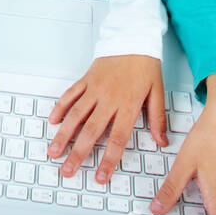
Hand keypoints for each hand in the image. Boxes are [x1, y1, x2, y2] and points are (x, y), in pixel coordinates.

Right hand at [47, 55, 165, 182]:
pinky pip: (70, 95)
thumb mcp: (157, 92)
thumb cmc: (146, 65)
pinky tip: (53, 121)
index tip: (100, 177)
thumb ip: (157, 118)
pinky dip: (60, 108)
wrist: (133, 36)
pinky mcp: (86, 79)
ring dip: (63, 135)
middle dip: (77, 154)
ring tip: (54, 151)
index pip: (117, 139)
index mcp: (128, 105)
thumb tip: (162, 141)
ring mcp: (94, 89)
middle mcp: (109, 99)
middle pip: (90, 131)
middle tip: (67, 170)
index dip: (108, 160)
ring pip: (75, 115)